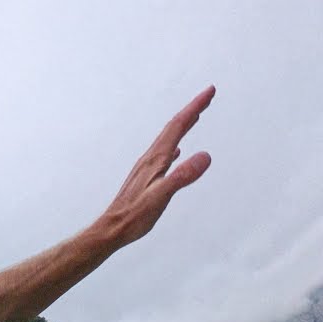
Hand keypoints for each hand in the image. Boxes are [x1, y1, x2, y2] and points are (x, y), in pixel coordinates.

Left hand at [102, 86, 214, 246]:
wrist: (112, 228)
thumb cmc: (134, 216)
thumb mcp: (162, 196)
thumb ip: (182, 176)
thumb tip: (205, 156)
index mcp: (155, 159)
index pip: (177, 126)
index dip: (194, 107)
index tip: (210, 91)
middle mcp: (149, 159)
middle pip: (173, 128)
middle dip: (191, 110)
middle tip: (208, 96)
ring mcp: (147, 168)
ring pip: (167, 140)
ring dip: (183, 126)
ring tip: (195, 117)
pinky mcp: (146, 179)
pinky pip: (163, 155)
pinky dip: (174, 146)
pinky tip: (175, 152)